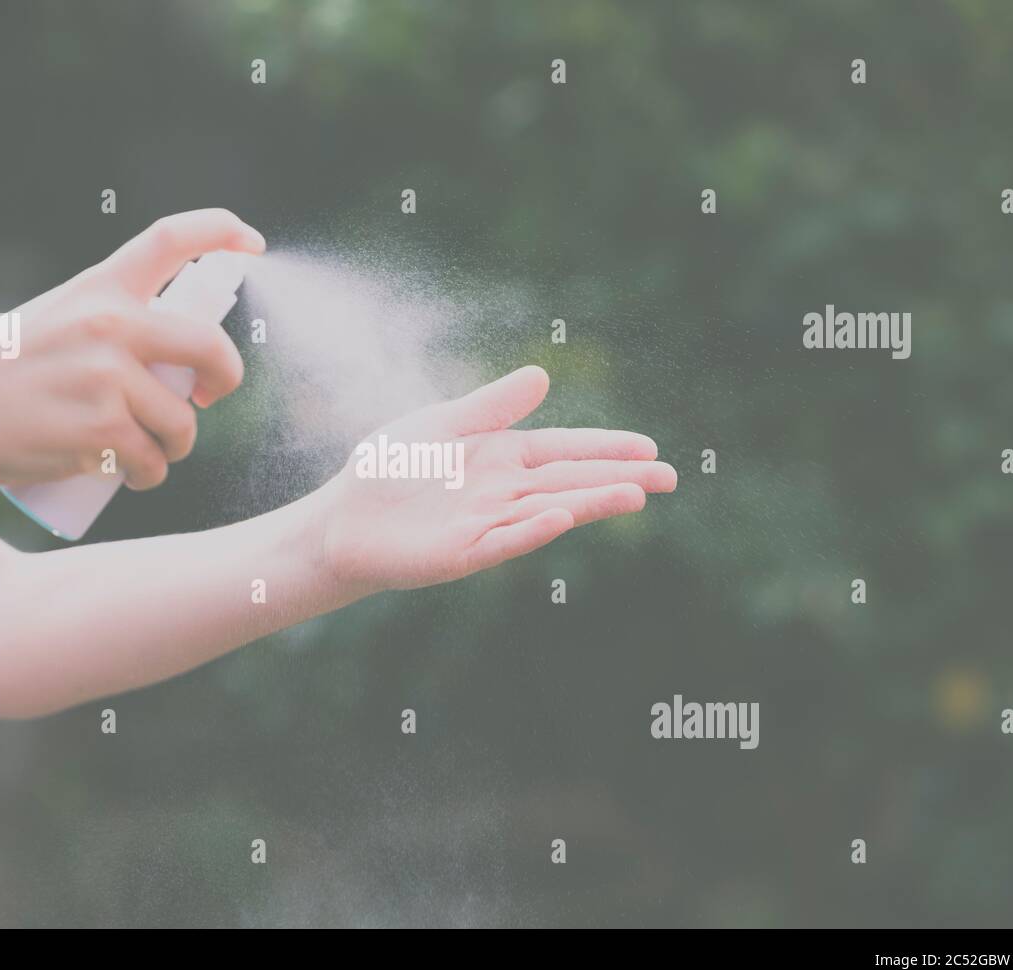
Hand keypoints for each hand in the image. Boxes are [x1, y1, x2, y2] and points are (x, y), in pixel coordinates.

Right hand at [0, 209, 264, 488]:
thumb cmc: (3, 370)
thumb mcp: (58, 317)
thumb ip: (114, 323)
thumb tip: (180, 359)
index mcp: (100, 287)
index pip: (170, 238)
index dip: (222, 231)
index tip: (252, 242)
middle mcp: (111, 324)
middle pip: (210, 346)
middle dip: (227, 377)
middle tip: (211, 395)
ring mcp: (109, 378)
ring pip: (181, 422)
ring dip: (173, 444)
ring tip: (142, 448)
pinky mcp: (104, 430)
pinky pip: (154, 461)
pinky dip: (147, 475)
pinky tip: (127, 473)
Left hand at [308, 365, 676, 592]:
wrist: (343, 517)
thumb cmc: (391, 469)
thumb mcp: (444, 424)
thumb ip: (492, 406)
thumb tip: (542, 374)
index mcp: (502, 457)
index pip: (565, 451)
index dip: (606, 448)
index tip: (649, 448)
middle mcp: (504, 491)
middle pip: (570, 481)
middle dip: (618, 478)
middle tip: (669, 477)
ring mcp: (487, 523)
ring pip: (549, 510)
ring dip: (589, 503)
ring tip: (634, 495)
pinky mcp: (463, 552)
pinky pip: (504, 539)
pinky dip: (532, 528)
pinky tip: (561, 517)